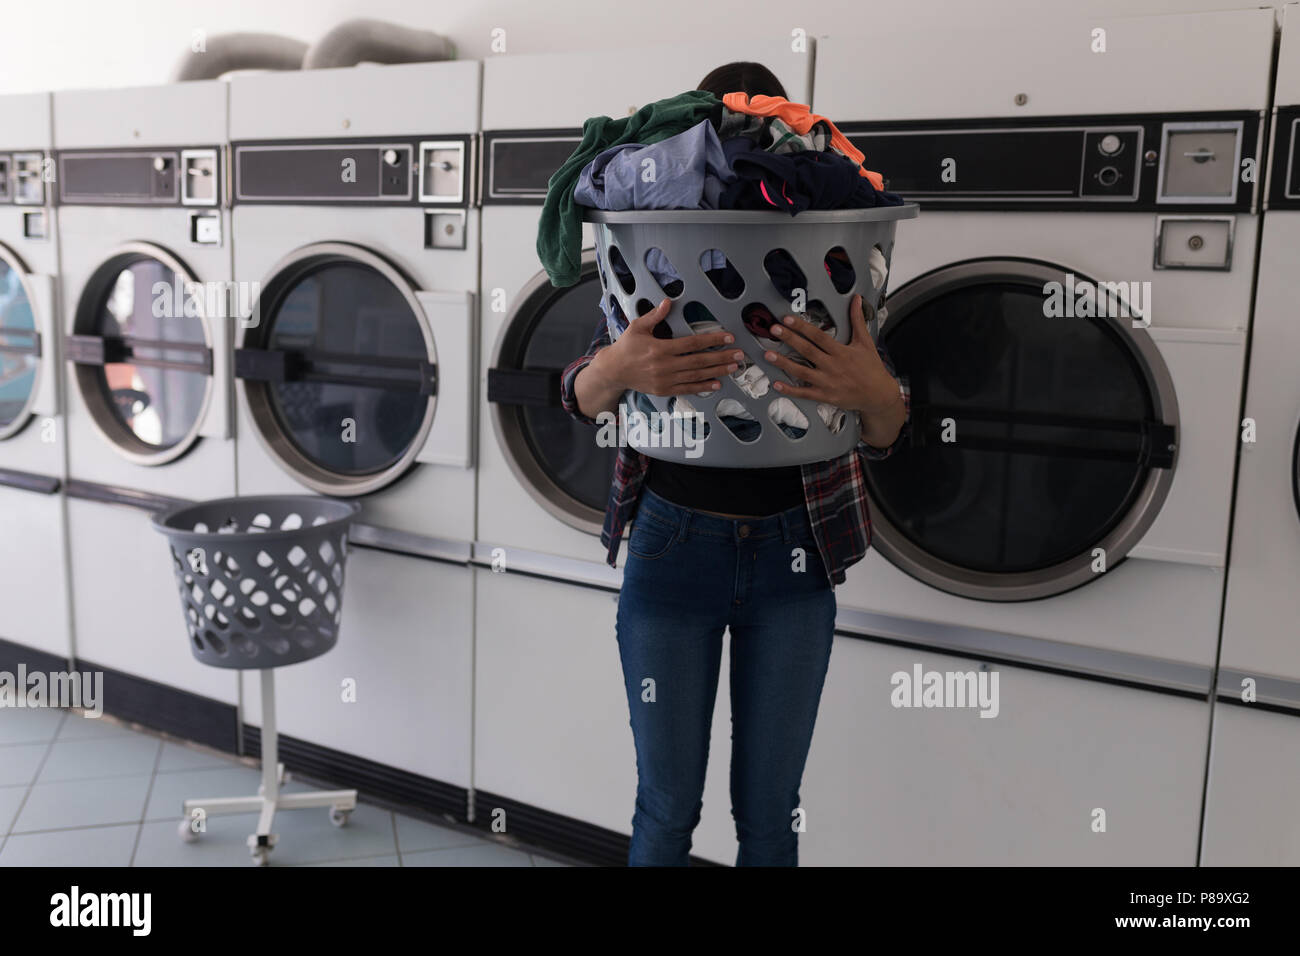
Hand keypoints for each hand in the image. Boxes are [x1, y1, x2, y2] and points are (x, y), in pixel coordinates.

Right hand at [588, 298, 744, 396]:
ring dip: (716, 372)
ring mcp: (665, 380)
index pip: (691, 343)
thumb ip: (654, 315)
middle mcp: (664, 365)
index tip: (728, 337)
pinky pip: (687, 389)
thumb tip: (668, 301)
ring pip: (696, 376)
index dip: (711, 340)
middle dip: (720, 357)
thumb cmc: (626, 347)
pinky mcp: (664, 390)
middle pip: (698, 361)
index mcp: (659, 348)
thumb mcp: (637, 327)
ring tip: (733, 367)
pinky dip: (703, 387)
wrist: (614, 371)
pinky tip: (717, 383)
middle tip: (739, 354)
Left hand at [766, 294, 901, 415]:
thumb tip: (857, 299)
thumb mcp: (865, 342)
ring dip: (784, 363)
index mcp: (841, 352)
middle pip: (807, 350)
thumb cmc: (872, 368)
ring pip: (802, 372)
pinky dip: (790, 390)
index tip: (788, 319)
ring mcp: (827, 382)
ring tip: (768, 355)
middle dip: (789, 339)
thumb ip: (857, 320)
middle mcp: (832, 366)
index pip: (818, 336)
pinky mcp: (825, 396)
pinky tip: (776, 384)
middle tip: (774, 330)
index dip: (802, 327)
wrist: (878, 394)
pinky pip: (805, 393)